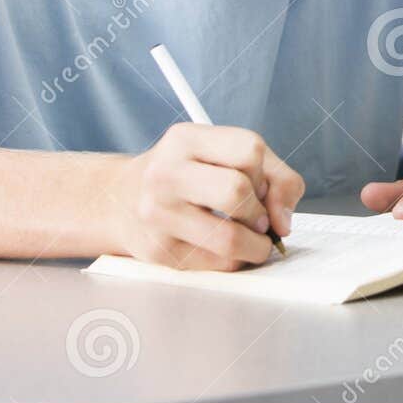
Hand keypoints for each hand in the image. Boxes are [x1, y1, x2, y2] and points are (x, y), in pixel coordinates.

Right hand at [112, 122, 303, 270]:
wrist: (117, 200)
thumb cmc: (182, 175)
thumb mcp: (220, 154)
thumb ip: (272, 175)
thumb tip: (284, 219)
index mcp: (186, 139)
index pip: (250, 149)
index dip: (267, 175)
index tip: (263, 190)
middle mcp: (165, 172)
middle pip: (237, 192)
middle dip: (260, 212)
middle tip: (258, 219)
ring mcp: (156, 213)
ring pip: (230, 238)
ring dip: (255, 245)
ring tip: (252, 239)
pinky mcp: (157, 251)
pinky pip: (217, 264)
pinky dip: (235, 260)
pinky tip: (226, 249)